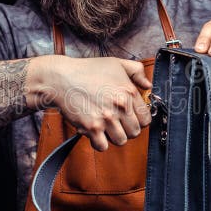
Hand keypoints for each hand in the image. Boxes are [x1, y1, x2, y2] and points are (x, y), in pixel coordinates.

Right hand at [30, 56, 152, 150]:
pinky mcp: (91, 127)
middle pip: (135, 132)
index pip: (146, 119)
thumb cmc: (88, 70)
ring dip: (113, 136)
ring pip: (121, 141)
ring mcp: (106, 118)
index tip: (130, 117)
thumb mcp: (117, 63)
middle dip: (126, 129)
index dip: (139, 120)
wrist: (61, 78)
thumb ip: (137, 72)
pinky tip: (95, 132)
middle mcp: (120, 106)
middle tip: (116, 122)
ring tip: (106, 126)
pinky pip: (103, 146)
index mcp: (129, 92)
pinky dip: (99, 142)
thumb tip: (148, 86)